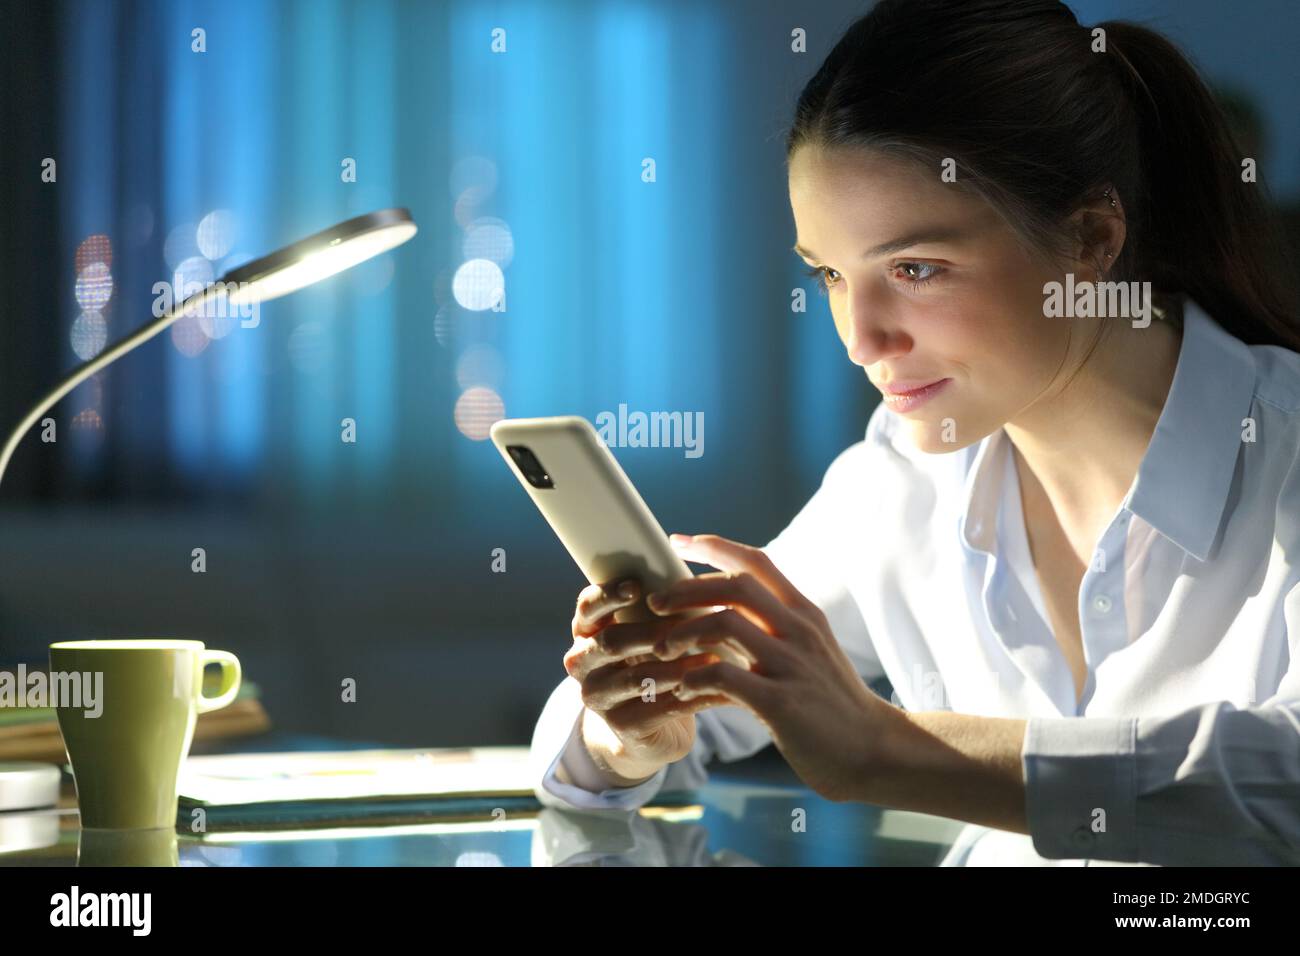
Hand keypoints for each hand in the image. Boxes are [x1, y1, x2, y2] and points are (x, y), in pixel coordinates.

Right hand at [565, 577, 736, 781]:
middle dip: (651, 632)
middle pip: (610, 642)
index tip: (637, 587)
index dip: (608, 596)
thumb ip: (659, 602)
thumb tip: (684, 558)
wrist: (652, 725)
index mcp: (587, 630)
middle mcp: (582, 662)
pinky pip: (654, 709)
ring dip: (675, 665)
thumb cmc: (657, 660)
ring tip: (711, 657)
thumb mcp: (652, 628)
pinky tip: (714, 688)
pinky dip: (687, 696)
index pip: (587, 607)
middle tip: (687, 625)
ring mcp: (597, 697)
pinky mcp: (621, 726)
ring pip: (633, 677)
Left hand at [646, 533, 901, 801]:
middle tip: (655, 603)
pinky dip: (694, 678)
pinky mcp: (781, 702)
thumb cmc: (831, 702)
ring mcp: (791, 664)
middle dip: (686, 589)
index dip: (714, 546)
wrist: (873, 749)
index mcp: (804, 613)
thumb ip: (773, 627)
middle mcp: (799, 630)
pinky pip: (725, 676)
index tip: (678, 541)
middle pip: (734, 585)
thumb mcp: (810, 651)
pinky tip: (682, 690)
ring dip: (683, 633)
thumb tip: (723, 609)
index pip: (756, 562)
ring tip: (663, 650)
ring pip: (724, 624)